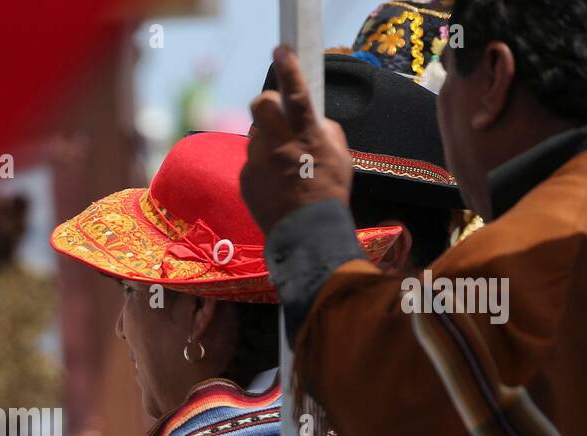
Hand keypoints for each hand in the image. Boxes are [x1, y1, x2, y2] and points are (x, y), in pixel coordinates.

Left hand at [240, 45, 353, 234]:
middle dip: (267, 105)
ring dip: (266, 142)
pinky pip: (251, 163)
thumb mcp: (341, 157)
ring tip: (282, 164)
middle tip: (276, 115)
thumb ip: (325, 131)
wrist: (307, 234)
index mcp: (306, 136)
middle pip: (260, 106)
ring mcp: (258, 163)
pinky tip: (275, 184)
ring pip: (256, 137)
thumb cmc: (329, 194)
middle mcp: (279, 146)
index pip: (297, 95)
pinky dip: (262, 168)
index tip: (282, 50)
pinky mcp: (245, 180)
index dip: (289, 70)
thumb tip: (314, 120)